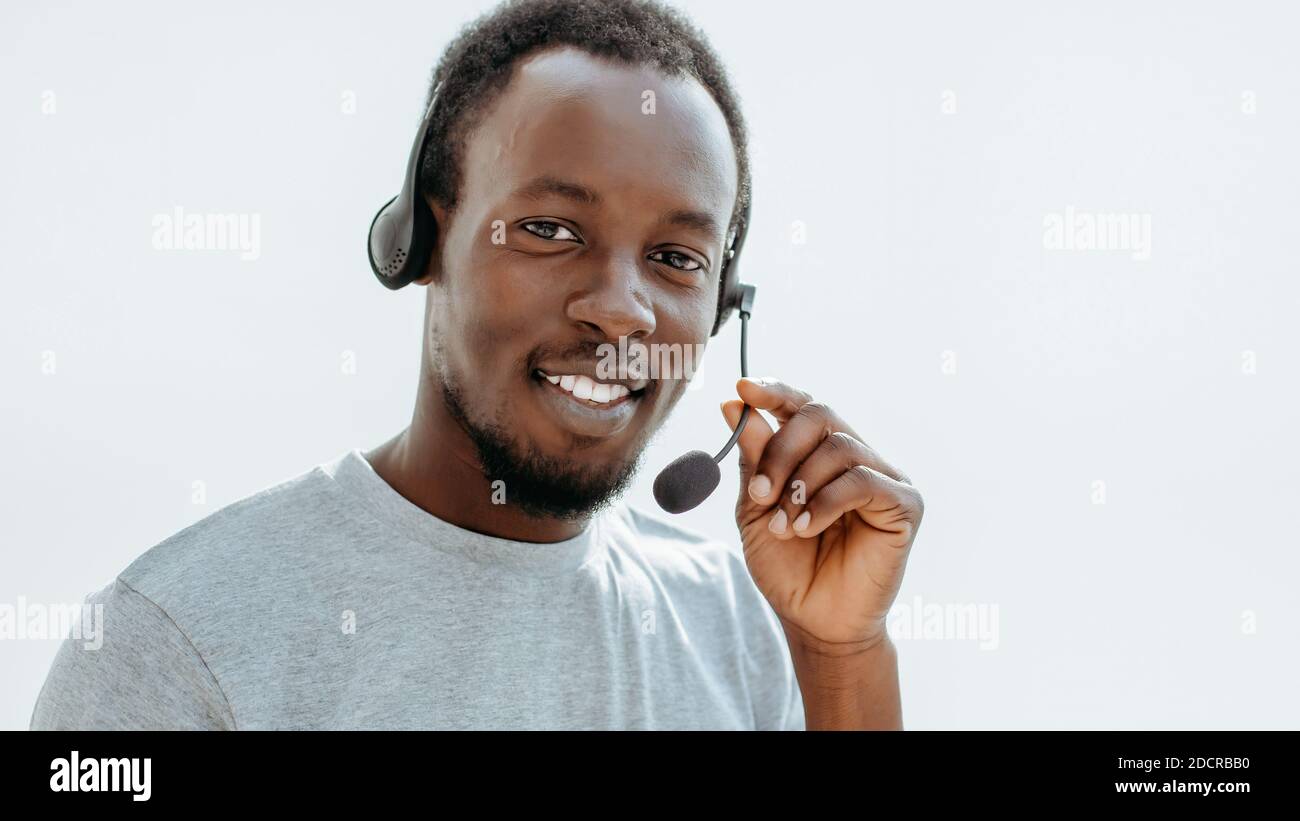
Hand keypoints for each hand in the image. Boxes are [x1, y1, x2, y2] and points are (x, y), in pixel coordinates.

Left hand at [721, 377, 923, 653]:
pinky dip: (825, 502)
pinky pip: (862, 481)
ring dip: (800, 485)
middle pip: (819, 415)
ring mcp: (883, 477)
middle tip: (759, 493)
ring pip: (839, 447)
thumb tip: (734, 405)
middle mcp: (854, 456)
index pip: (801, 405)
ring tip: (785, 526)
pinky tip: (806, 529)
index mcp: (818, 453)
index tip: (743, 389)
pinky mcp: (905, 503)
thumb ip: (753, 459)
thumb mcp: (756, 509)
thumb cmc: (788, 567)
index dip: (774, 391)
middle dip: (781, 449)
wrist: (815, 621)